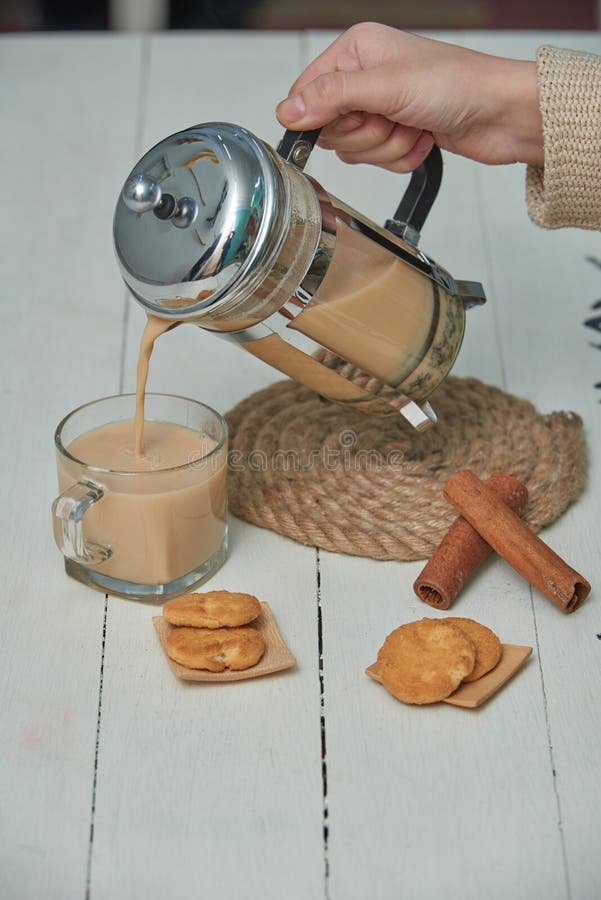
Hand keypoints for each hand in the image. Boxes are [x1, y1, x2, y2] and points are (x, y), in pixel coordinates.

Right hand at [276, 23, 542, 170]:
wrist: (501, 114)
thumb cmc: (457, 85)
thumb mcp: (386, 86)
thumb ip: (331, 98)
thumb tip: (287, 110)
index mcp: (356, 51)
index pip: (307, 94)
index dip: (324, 117)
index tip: (355, 115)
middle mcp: (365, 78)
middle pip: (331, 129)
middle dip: (366, 134)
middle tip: (393, 117)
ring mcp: (382, 108)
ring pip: (356, 150)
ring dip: (387, 148)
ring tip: (413, 125)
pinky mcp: (397, 134)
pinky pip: (379, 162)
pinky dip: (402, 157)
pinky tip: (423, 138)